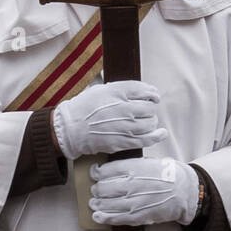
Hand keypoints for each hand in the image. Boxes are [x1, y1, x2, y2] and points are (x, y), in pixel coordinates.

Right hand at [51, 80, 166, 158]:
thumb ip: (120, 89)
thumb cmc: (82, 108)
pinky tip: (161, 133)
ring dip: (150, 122)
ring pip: (150, 123)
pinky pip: (147, 139)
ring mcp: (125, 126)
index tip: (153, 97)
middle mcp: (123, 108)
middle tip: (144, 111)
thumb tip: (139, 90)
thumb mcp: (99, 90)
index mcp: (116, 92)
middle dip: (149, 109)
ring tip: (143, 122)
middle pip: (149, 108)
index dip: (152, 94)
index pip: (145, 90)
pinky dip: (157, 136)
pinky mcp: (124, 141)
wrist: (70, 129)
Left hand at [89, 158, 198, 226]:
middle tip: (95, 190)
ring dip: (96, 203)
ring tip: (94, 203)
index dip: (96, 173)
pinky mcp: (138, 215)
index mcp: (133, 168)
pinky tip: (97, 216)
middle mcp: (131, 184)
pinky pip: (115, 217)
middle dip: (96, 189)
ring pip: (105, 203)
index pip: (104, 171)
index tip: (95, 173)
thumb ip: (128, 165)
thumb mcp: (147, 161)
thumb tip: (107, 168)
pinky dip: (103, 217)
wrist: (185, 191)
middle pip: (102, 188)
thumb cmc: (166, 174)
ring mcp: (134, 201)